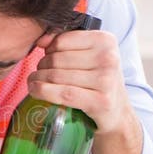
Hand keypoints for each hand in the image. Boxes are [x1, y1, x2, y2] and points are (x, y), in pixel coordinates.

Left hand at [28, 28, 142, 153]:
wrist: (117, 113)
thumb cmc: (97, 81)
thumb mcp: (88, 56)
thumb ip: (66, 43)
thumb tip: (40, 41)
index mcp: (105, 40)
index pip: (61, 40)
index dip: (48, 50)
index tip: (47, 59)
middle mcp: (108, 58)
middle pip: (56, 59)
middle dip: (41, 67)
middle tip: (40, 75)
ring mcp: (106, 80)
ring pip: (56, 76)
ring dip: (38, 80)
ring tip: (34, 83)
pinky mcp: (100, 101)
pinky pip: (63, 93)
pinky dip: (44, 91)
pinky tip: (35, 91)